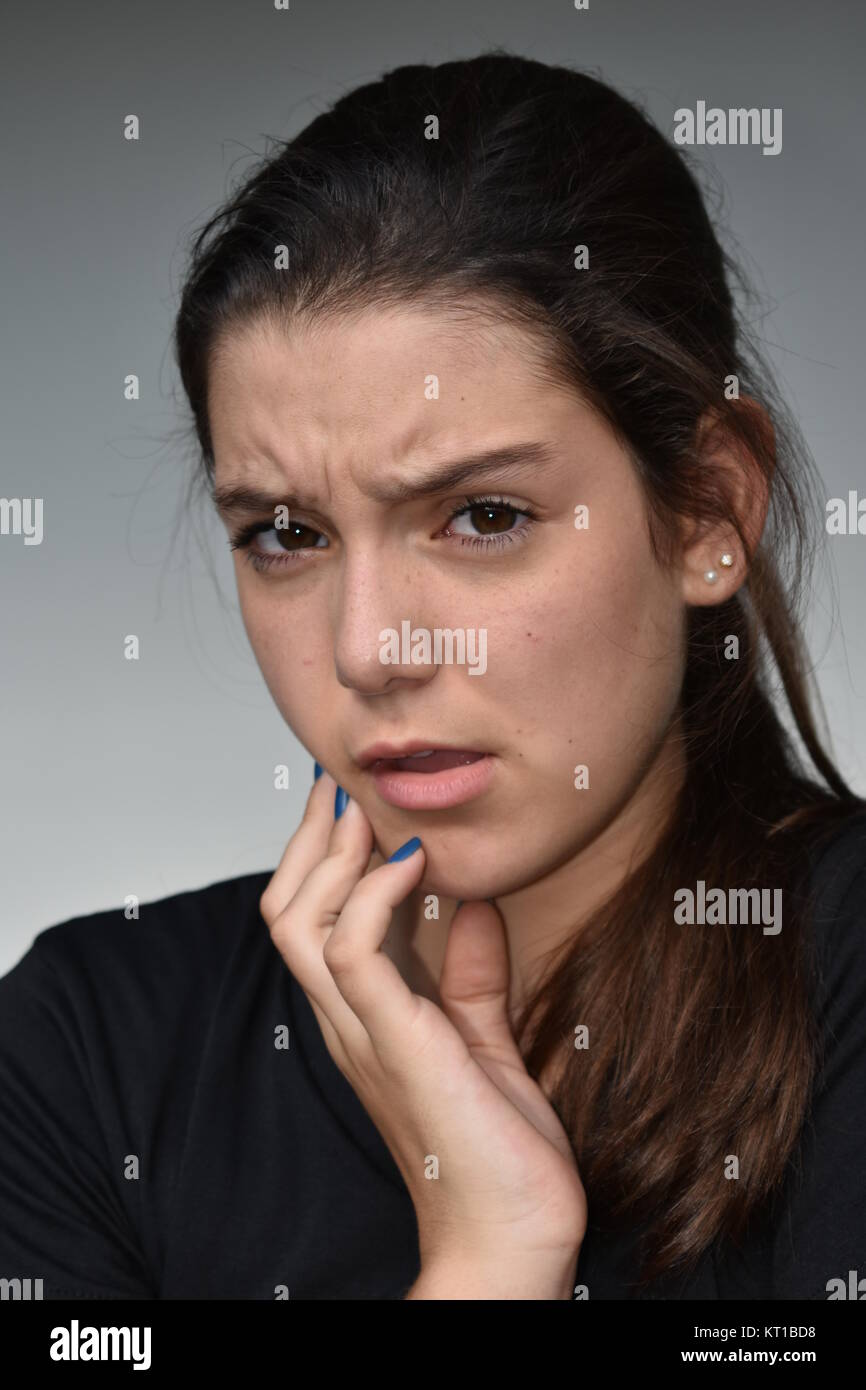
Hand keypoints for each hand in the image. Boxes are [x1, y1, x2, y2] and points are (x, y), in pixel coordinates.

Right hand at [259, 769, 586, 1294]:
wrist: (512, 1237)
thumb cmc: (495, 1149)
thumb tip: (473, 906)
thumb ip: (469, 975)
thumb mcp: (483, 1037)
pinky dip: (374, 895)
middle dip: (307, 839)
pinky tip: (413, 864)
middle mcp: (347, 1020)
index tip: (348, 798)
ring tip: (366, 811)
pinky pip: (354, 953)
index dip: (318, 854)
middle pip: (286, 910)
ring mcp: (363, 1033)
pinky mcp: (396, 1043)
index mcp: (362, 1016)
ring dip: (330, 854)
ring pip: (301, 922)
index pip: (309, 918)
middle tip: (338, 784)